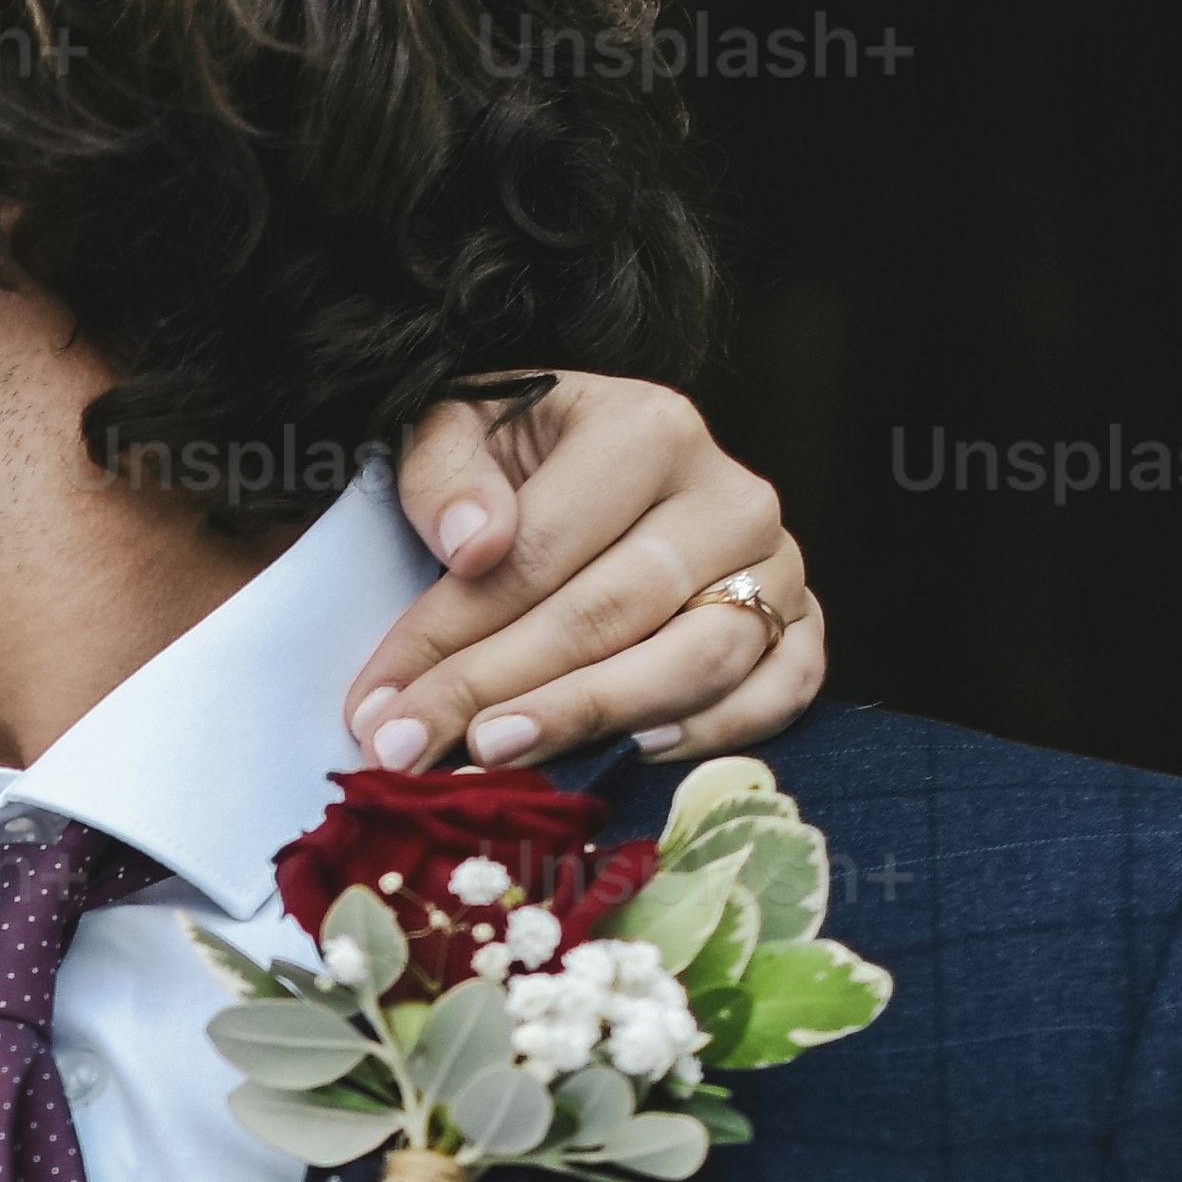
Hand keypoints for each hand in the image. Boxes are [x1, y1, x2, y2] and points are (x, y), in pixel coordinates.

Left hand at [350, 373, 833, 775]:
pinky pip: (781, 690)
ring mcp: (780, 563)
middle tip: (417, 749)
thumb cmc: (524, 458)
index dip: (448, 635)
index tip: (378, 705)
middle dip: (500, 689)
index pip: (538, 552)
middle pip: (611, 613)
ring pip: (699, 658)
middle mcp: (731, 494)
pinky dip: (717, 730)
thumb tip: (473, 544)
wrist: (610, 464)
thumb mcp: (463, 431)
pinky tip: (633, 752)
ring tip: (501, 754)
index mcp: (650, 427)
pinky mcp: (804, 622)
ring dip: (594, 717)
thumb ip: (446, 475)